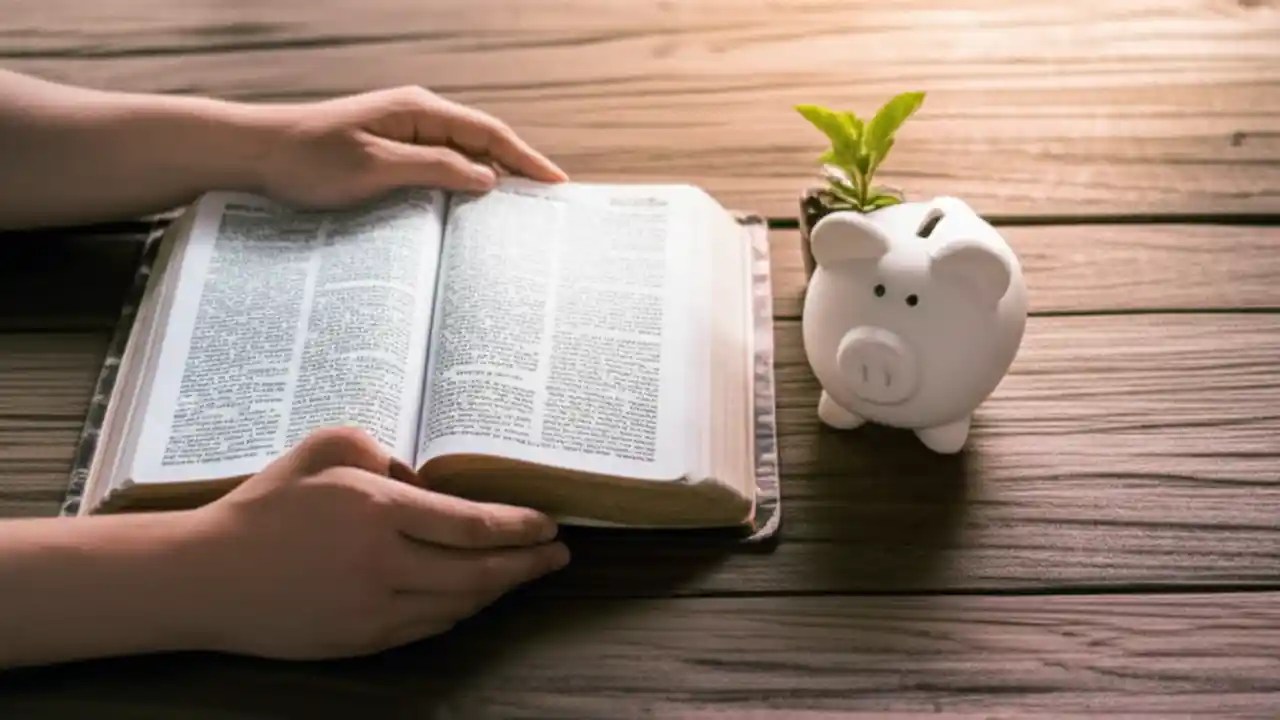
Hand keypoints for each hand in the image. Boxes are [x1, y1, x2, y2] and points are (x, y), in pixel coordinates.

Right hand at [187, 426, 568, 659]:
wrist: (204, 578)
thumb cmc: (264, 505)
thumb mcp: (322, 449)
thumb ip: (382, 452)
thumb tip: (423, 480)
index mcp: (376, 510)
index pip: (472, 524)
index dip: (520, 528)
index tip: (550, 525)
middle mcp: (383, 565)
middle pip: (479, 572)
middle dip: (527, 565)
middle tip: (558, 557)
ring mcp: (373, 610)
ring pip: (459, 604)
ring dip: (498, 590)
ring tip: (523, 572)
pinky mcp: (362, 641)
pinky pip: (429, 627)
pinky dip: (460, 610)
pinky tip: (473, 596)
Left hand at [256, 86, 568, 208]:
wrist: (254, 154)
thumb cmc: (308, 158)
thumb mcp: (374, 166)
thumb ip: (434, 168)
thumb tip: (488, 178)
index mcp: (419, 111)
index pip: (490, 133)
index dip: (527, 159)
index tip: (558, 185)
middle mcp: (417, 118)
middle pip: (482, 146)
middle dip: (516, 174)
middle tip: (547, 209)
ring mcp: (403, 137)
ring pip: (461, 161)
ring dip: (488, 186)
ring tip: (518, 218)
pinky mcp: (388, 156)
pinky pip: (437, 172)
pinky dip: (458, 191)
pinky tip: (468, 217)